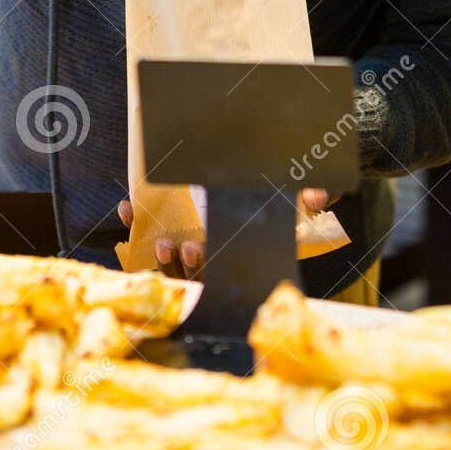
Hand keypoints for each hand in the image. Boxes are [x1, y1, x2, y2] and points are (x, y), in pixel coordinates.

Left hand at [116, 189, 341, 276]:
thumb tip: (321, 195)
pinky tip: (129, 207)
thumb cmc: (276, 193)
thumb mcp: (296, 194)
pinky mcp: (167, 235)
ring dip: (159, 256)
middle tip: (181, 244)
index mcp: (239, 259)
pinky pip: (144, 241)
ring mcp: (186, 252)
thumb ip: (313, 195)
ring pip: (168, 268)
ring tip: (157, 234)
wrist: (252, 172)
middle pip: (192, 276)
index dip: (207, 266)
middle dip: (183, 264)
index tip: (199, 246)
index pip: (222, 274)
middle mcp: (211, 262)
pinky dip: (134, 227)